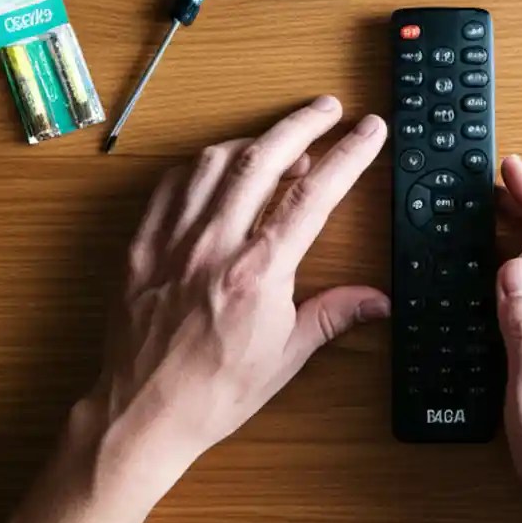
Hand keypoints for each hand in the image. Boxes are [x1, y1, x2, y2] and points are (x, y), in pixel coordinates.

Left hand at [90, 95, 389, 494]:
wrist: (142, 413)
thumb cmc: (213, 392)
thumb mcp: (286, 356)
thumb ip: (333, 315)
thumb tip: (379, 301)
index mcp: (258, 274)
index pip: (312, 196)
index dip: (347, 155)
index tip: (368, 130)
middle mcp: (214, 246)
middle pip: (263, 159)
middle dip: (302, 124)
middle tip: (328, 109)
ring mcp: (173, 241)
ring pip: (214, 161)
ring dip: (253, 140)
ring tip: (279, 141)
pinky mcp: (142, 245)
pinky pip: (172, 184)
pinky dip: (202, 164)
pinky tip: (219, 167)